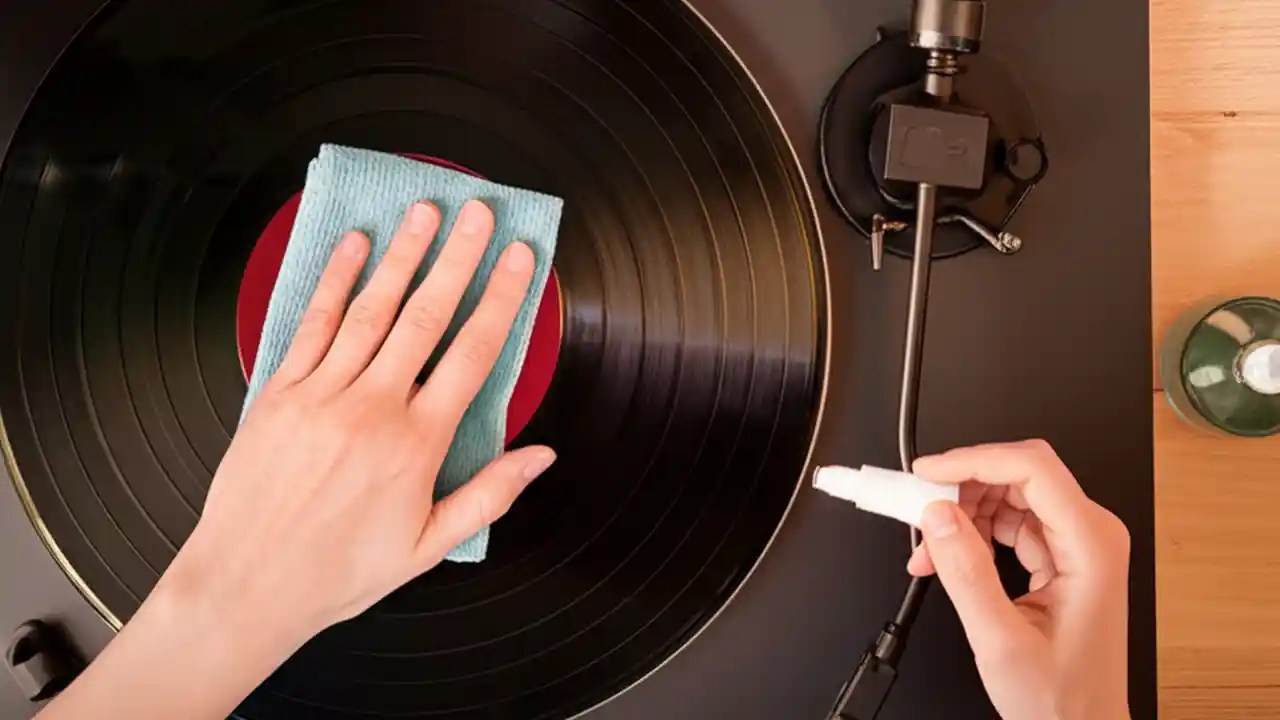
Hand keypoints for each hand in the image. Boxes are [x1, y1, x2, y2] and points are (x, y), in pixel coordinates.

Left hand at [175, 199, 553, 636]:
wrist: (247, 585)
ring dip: (402, 255)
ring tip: (425, 212)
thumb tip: (541, 456)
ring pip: (371, 309)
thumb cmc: (338, 571)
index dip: (501, 297)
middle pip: (426, 315)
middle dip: (458, 258)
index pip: (473, 352)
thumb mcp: (429, 546)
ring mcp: (322, 394)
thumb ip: (490, 494)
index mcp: (417, 444)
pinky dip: (335, 282)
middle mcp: (372, 408)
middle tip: (479, 214)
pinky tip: (352, 247)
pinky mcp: (278, 392)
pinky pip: (312, 324)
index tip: (518, 259)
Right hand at [908, 440, 1130, 719]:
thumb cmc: (1061, 697)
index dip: (974, 460)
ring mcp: (1076, 543)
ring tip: (930, 550)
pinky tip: (948, 558)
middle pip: (1017, 475)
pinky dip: (972, 532)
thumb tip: (938, 517)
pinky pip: (1010, 521)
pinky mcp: (1060, 554)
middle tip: (918, 510)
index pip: (1032, 469)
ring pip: (1008, 494)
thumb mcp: (1001, 641)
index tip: (928, 473)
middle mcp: (1090, 535)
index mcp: (1092, 547)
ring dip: (962, 513)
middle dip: (961, 488)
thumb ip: (967, 574)